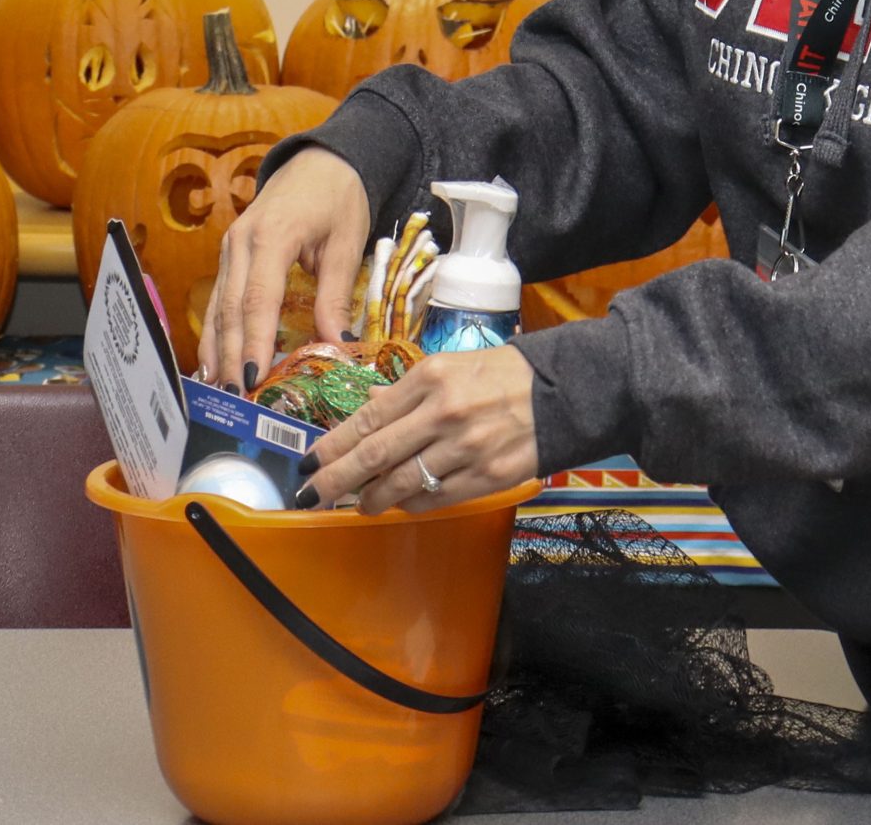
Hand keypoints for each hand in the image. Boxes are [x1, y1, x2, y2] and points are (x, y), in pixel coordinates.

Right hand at [198, 148, 370, 391]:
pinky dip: (215, 331)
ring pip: (219, 305)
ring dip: (218, 349)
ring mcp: (230, 246)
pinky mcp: (230, 253)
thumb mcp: (346, 244)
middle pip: (231, 308)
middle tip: (236, 398)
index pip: (259, 298)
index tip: (255, 379)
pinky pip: (219, 297)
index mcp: (272, 236)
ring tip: (219, 389)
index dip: (256, 341)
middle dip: (232, 356)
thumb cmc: (338, 197)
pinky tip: (213, 361)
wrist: (321, 159)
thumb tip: (337, 345)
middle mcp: (241, 242)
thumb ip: (335, 295)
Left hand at [294, 344, 537, 515]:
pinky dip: (412, 504)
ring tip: (358, 504)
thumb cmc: (499, 374)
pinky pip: (436, 499)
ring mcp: (466, 449)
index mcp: (429, 379)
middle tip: (311, 494)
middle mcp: (443, 414)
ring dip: (373, 499)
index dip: (332, 445)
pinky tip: (400, 503)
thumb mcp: (448, 366)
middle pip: (376, 455)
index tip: (307, 463)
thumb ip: (404, 391)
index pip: (367, 419)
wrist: (563, 391)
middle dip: (337, 479)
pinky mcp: (487, 478)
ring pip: (403, 484)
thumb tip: (367, 407)